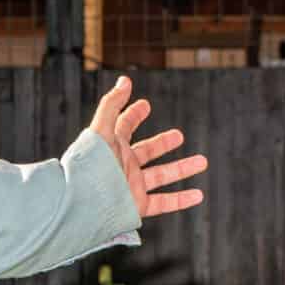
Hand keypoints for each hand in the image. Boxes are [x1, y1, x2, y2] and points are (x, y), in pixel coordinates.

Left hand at [89, 75, 207, 219]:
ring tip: (202, 161)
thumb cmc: (88, 166)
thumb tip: (125, 80)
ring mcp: (131, 185)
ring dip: (182, 168)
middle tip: (178, 135)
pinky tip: (198, 195)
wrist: (82, 204)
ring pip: (162, 175)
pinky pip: (163, 202)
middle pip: (147, 151)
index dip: (133, 114)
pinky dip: (182, 199)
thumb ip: (112, 105)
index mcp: (112, 146)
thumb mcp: (101, 130)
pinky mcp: (137, 205)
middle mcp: (123, 165)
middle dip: (163, 143)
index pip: (124, 126)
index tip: (145, 105)